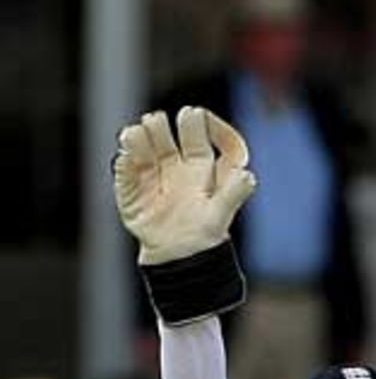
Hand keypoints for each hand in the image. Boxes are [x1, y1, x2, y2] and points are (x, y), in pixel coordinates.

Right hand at [114, 106, 254, 264]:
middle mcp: (176, 163)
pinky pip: (124, 165)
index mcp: (200, 165)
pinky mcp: (132, 185)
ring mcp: (152, 172)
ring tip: (136, 137)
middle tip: (158, 123)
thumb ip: (233, 194)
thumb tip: (248, 176)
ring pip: (142, 140)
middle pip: (166, 131)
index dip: (203, 122)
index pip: (201, 132)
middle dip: (161, 124)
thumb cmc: (203, 239)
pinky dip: (125, 157)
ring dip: (139, 135)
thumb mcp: (220, 217)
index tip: (197, 116)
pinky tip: (127, 156)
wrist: (177, 262)